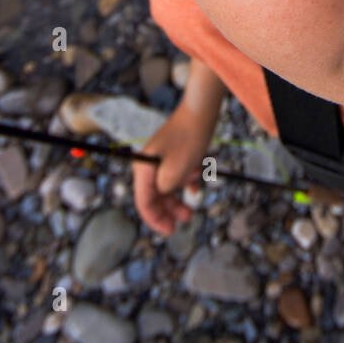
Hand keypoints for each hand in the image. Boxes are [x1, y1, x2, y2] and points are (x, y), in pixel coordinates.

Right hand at [134, 103, 213, 235]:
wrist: (201, 112)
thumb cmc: (187, 141)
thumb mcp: (174, 172)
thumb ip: (164, 190)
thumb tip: (163, 195)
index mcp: (143, 169)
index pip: (144, 202)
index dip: (156, 220)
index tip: (170, 230)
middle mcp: (148, 164)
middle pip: (155, 195)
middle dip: (170, 209)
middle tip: (187, 218)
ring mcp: (161, 159)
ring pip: (168, 186)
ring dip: (180, 194)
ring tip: (195, 198)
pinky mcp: (173, 154)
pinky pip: (177, 174)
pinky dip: (187, 180)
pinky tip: (197, 182)